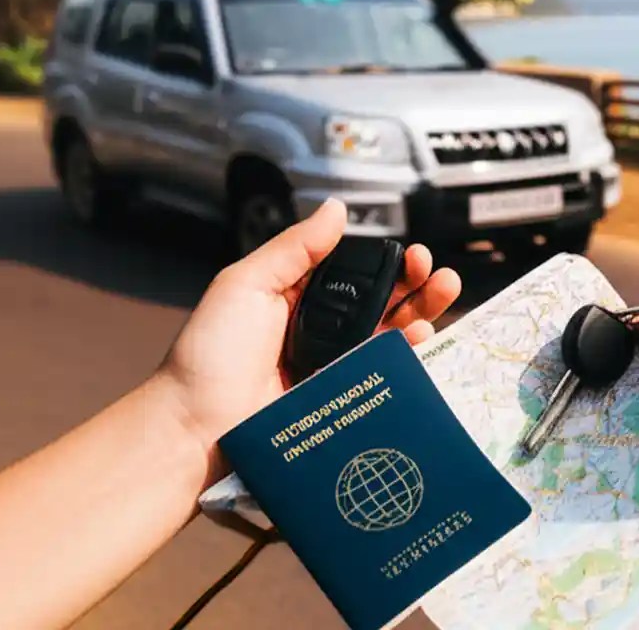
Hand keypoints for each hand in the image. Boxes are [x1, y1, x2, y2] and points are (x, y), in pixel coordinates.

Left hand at [151, 199, 460, 481]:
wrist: (196, 428)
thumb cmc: (209, 356)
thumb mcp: (247, 284)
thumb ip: (294, 248)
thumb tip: (336, 209)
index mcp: (296, 300)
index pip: (355, 273)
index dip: (386, 260)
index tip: (410, 251)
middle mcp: (320, 332)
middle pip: (382, 302)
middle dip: (415, 283)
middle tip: (434, 271)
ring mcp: (334, 369)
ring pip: (391, 337)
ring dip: (423, 312)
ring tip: (442, 291)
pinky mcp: (344, 403)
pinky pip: (385, 377)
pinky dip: (410, 355)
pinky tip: (422, 336)